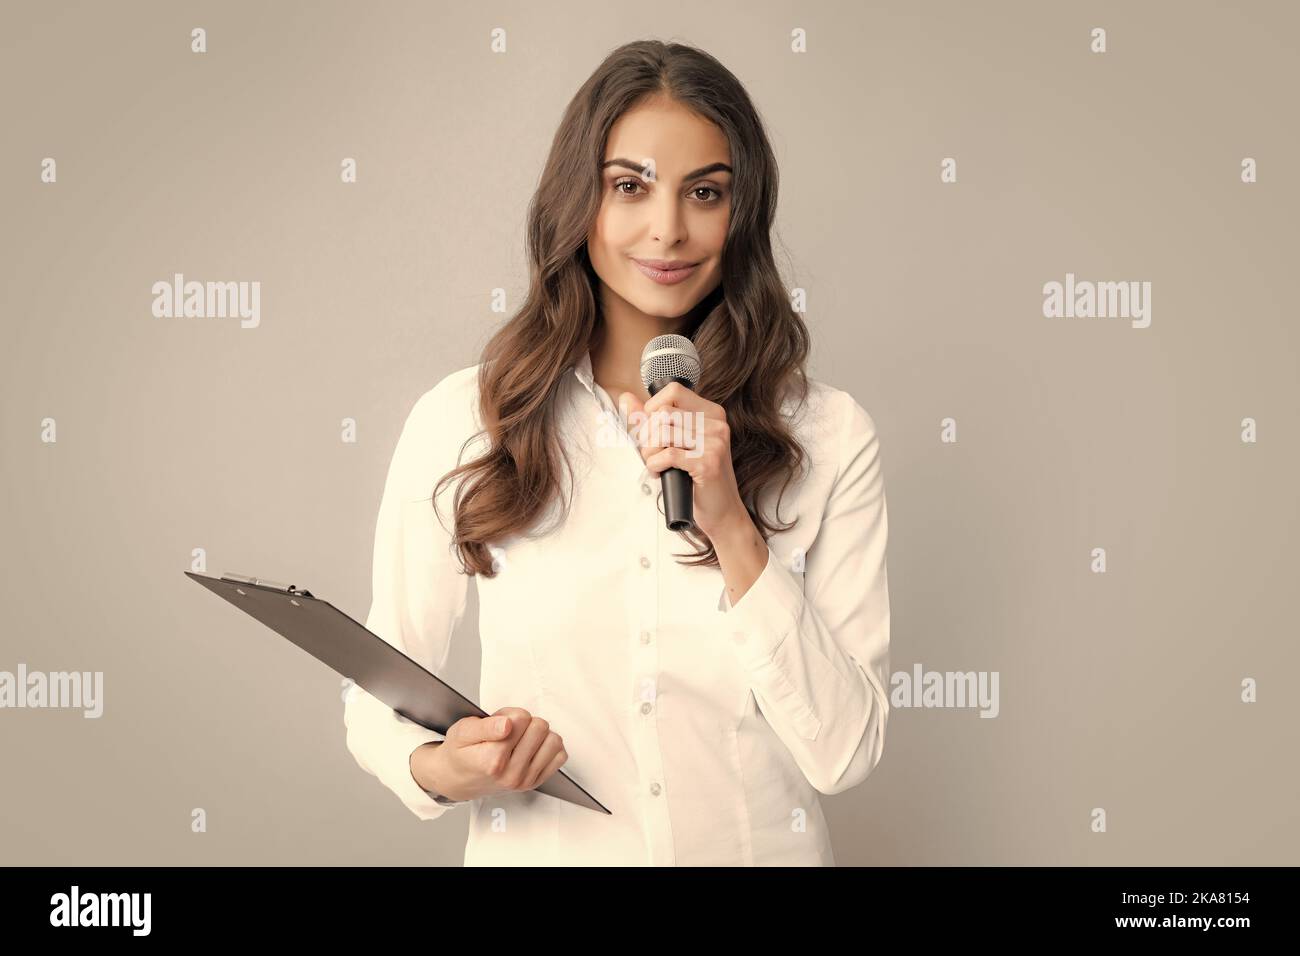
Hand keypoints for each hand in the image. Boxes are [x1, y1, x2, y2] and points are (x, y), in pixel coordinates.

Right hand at [411, 707, 567, 802]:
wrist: (458, 778)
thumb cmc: (460, 753)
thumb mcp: (462, 732)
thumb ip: (485, 726)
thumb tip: (507, 724)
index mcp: (492, 760)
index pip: (521, 718)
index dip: (509, 714)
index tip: (497, 723)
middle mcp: (511, 774)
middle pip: (539, 726)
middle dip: (524, 722)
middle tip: (507, 731)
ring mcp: (525, 781)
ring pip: (553, 740)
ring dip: (538, 735)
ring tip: (519, 739)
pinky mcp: (536, 782)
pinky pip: (559, 756)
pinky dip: (547, 747)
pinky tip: (531, 748)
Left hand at [617, 381, 747, 539]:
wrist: (722, 511)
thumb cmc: (697, 478)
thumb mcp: (675, 443)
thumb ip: (650, 420)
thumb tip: (626, 398)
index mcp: (712, 413)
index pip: (673, 391)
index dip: (653, 409)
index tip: (652, 430)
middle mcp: (717, 424)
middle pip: (663, 413)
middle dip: (647, 435)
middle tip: (651, 454)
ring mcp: (715, 443)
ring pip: (662, 432)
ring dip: (649, 453)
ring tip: (656, 465)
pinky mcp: (708, 463)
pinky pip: (667, 455)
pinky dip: (655, 465)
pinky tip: (660, 473)